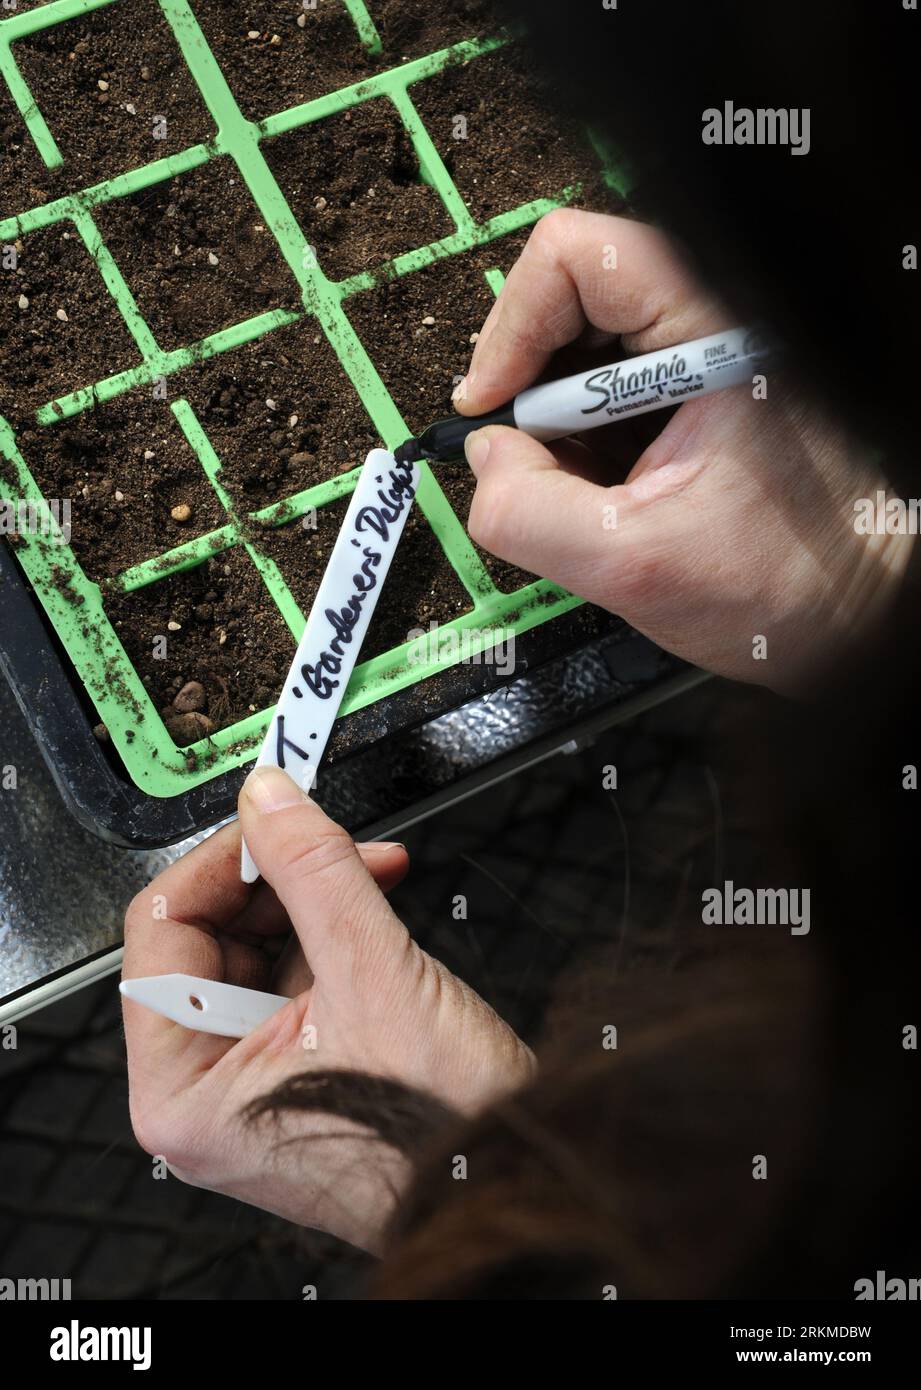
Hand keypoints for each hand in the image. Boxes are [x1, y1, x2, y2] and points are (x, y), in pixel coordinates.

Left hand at [122, 766, 533, 1251]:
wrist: (518, 1187)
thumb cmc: (440, 1134)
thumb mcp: (372, 972)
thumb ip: (313, 870)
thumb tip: (269, 800)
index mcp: (182, 1090)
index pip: (163, 930)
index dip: (223, 860)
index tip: (273, 814)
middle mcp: (205, 1096)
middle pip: (210, 938)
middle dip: (281, 879)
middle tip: (333, 838)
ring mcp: (253, 1090)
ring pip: (259, 954)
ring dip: (316, 902)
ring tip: (374, 872)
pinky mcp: (298, 1079)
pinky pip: (294, 985)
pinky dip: (335, 938)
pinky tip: (377, 906)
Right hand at [456, 209, 911, 692]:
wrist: (850, 611)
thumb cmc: (785, 585)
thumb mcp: (633, 564)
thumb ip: (529, 514)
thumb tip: (483, 457)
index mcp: (718, 330)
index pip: (576, 259)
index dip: (512, 328)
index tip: (492, 406)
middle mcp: (712, 323)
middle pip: (569, 298)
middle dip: (530, 386)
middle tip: (525, 460)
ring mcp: (702, 354)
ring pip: (579, 350)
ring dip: (554, 423)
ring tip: (581, 489)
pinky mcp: (691, 388)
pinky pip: (602, 390)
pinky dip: (578, 442)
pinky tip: (603, 489)